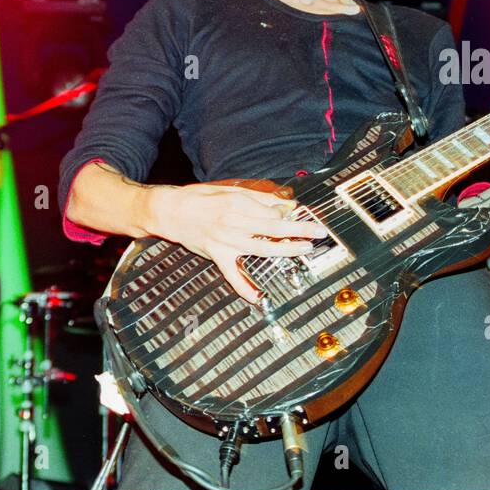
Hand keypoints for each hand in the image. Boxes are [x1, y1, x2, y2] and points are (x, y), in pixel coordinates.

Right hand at [146, 183, 325, 304]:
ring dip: (285, 250)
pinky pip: (232, 275)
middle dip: (300, 229)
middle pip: (275, 227)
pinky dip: (244, 288)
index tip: (305, 215)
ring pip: (262, 248)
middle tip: (318, 232)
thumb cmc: (201, 198)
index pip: (274, 210)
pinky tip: (258, 298)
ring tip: (304, 250)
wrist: (170, 210)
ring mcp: (227, 241)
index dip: (292, 213)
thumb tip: (285, 205)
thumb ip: (259, 199)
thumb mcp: (231, 191)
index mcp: (240, 204)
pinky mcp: (217, 255)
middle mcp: (236, 222)